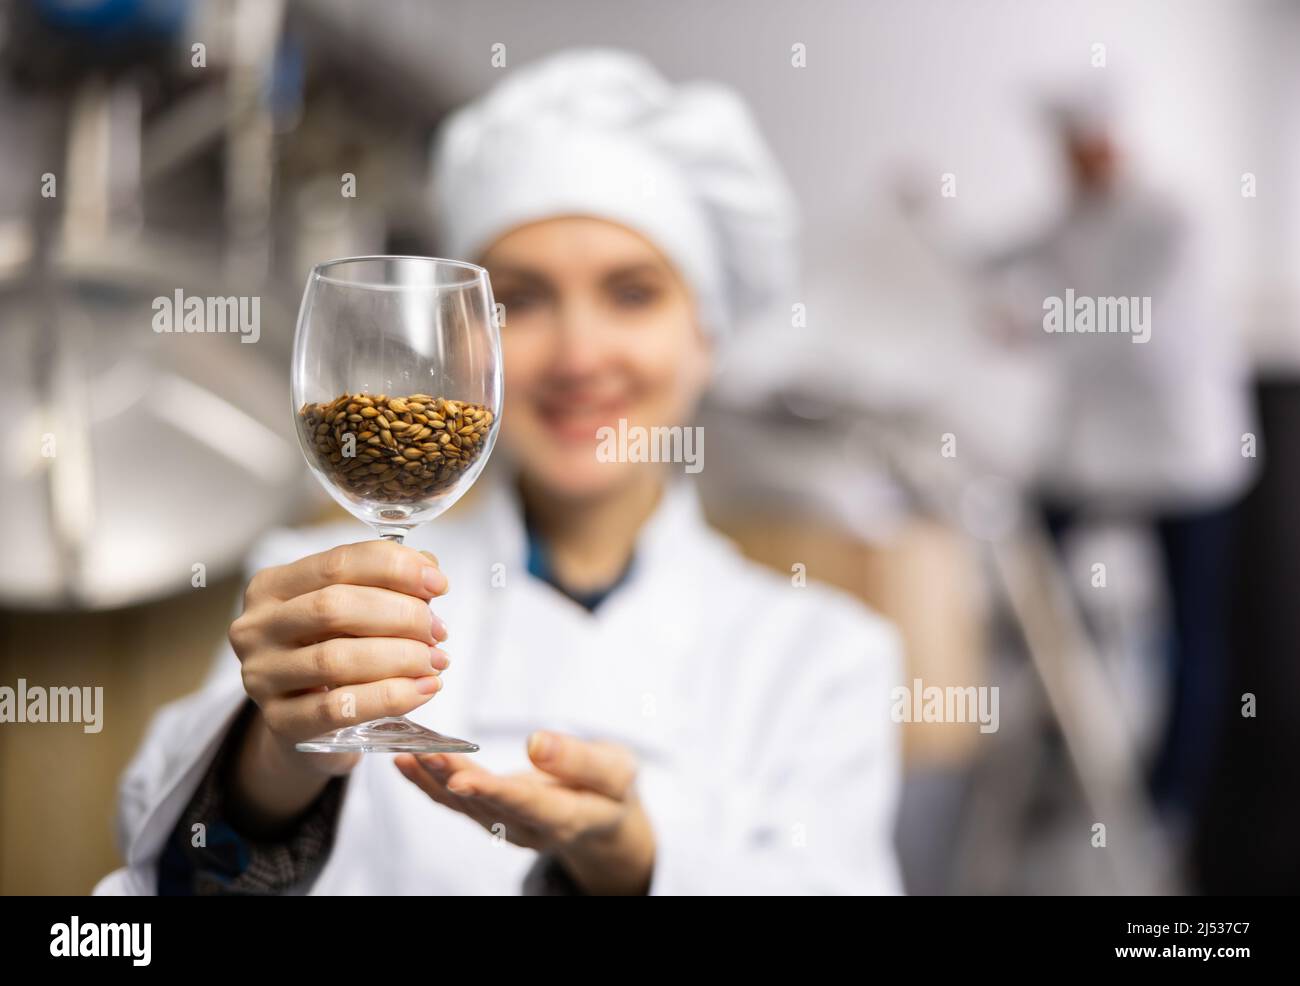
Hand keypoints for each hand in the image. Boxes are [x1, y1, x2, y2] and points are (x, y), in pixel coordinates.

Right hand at [226, 540, 450, 830]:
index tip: (438, 584)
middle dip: (400, 615)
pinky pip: (339, 708)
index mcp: (273, 586)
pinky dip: (390, 696)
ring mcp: (262, 676)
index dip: (395, 568)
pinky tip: (423, 689)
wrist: (307, 721)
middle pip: (335, 608)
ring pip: (336, 659)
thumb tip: (429, 572)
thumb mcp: (354, 611)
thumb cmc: (335, 650)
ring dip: (400, 657)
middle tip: (437, 630)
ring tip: (435, 661)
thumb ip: (387, 584)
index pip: (338, 563)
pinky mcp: (280, 722)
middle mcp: (256, 627)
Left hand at [395, 732, 655, 894]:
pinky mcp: (492, 814)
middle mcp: (528, 829)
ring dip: (433, 779)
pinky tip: (406, 761)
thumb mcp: (616, 770)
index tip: (462, 779)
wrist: (605, 817)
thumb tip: (537, 742)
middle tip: (423, 754)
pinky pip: (457, 801)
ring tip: (405, 751)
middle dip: (451, 779)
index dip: (493, 792)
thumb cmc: (612, 788)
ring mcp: (506, 826)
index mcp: (566, 818)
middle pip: (485, 805)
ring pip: (464, 805)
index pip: (526, 805)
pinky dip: (430, 781)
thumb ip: (581, 760)